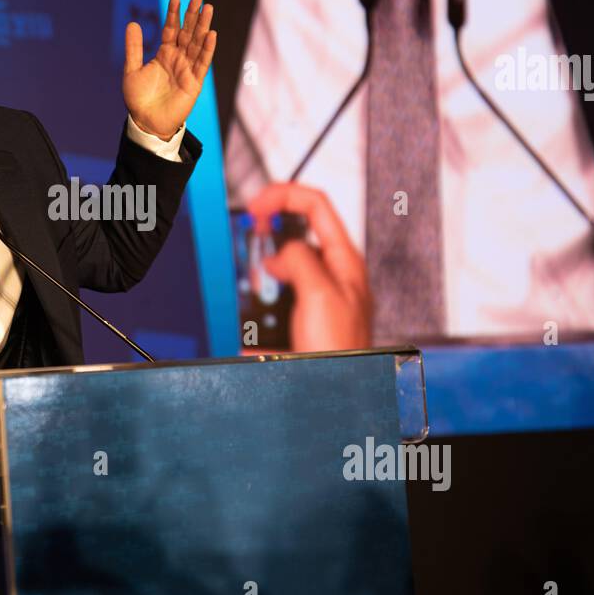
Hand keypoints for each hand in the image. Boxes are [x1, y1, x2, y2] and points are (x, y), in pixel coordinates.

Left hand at [123, 0, 216, 139]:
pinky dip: (207, 49)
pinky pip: (202, 63)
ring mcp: (187, 69)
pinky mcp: (194, 82)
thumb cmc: (138, 99)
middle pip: (188, 31)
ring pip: (197, 43)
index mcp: (164, 54)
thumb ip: (134, 48)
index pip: (171, 28)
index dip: (174, 12)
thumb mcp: (132, 70)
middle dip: (193, 13)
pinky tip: (211, 34)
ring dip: (203, 26)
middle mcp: (178, 58)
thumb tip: (132, 23)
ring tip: (208, 8)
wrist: (146, 122)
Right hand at [244, 183, 370, 352]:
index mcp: (344, 259)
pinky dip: (259, 298)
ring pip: (282, 264)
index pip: (315, 205)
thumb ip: (300, 261)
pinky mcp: (302, 316)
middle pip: (296, 231)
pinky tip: (254, 311)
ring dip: (261, 269)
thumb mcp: (320, 295)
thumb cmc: (342, 352)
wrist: (337, 397)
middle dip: (268, 232)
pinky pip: (276, 296)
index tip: (255, 208)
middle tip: (249, 240)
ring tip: (252, 282)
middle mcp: (333, 273)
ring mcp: (318, 294)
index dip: (283, 197)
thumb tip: (280, 253)